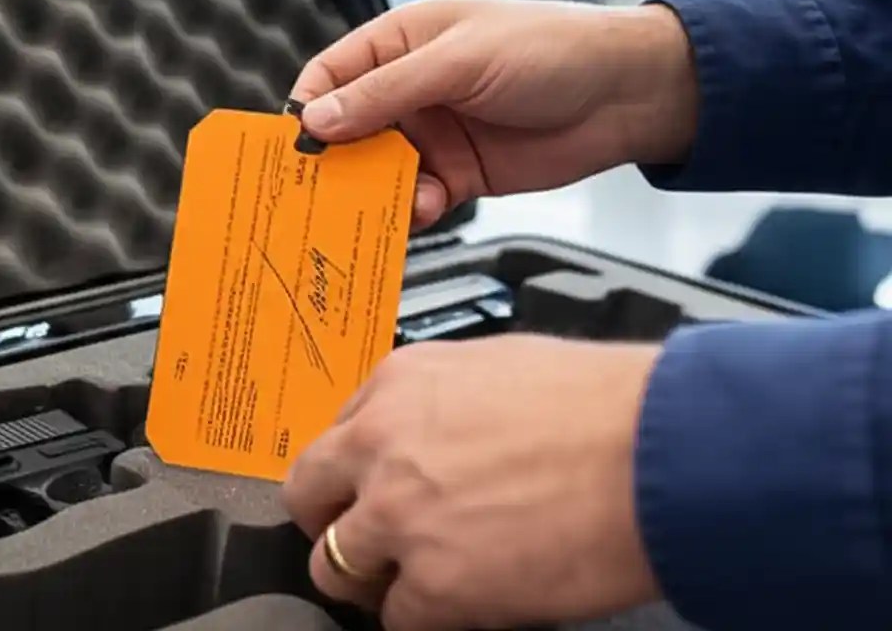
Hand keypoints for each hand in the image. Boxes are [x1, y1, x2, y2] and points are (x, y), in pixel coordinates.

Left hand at [280, 334, 663, 629]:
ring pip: (334, 567)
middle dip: (332, 523)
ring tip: (413, 581)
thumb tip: (434, 428)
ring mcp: (400, 518)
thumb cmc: (608, 404)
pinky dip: (422, 619)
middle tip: (364, 542)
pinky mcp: (435, 585)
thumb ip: (444, 398)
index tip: (366, 489)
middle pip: (309, 497)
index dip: (353, 471)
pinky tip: (461, 605)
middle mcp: (383, 445)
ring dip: (370, 579)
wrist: (661, 452)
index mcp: (400, 384)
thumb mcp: (503, 364)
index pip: (335, 434)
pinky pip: (397, 619)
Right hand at [289, 0, 698, 229]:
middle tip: (317, 195)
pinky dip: (413, 211)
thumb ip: (386, 93)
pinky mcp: (459, 175)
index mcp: (400, 44)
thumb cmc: (549, 50)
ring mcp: (433, 135)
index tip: (291, 148)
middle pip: (348, 133)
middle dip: (333, 164)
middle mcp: (409, 91)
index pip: (331, 76)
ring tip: (374, 207)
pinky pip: (417, 200)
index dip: (307, 109)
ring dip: (374, 192)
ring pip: (379, 173)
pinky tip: (426, 209)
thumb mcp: (458, 62)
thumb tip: (318, 119)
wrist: (624, 96)